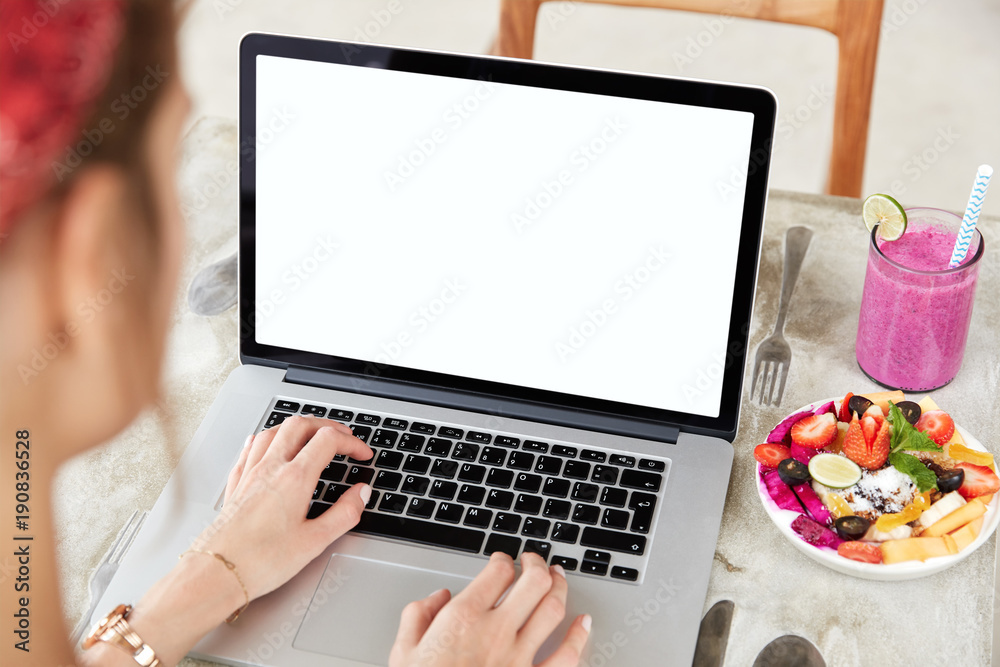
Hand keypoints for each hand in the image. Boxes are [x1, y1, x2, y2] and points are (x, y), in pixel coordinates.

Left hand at [196, 416, 373, 599]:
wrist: (216, 573)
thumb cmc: (260, 561)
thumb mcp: (315, 541)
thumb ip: (344, 513)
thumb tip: (361, 493)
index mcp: (294, 478)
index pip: (328, 441)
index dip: (352, 443)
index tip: (362, 455)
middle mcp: (271, 468)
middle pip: (300, 425)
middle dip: (326, 425)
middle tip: (343, 437)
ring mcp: (250, 473)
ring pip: (273, 431)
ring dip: (297, 427)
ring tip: (311, 434)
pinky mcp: (236, 485)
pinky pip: (249, 449)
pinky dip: (264, 439)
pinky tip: (264, 443)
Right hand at [389, 552, 590, 666]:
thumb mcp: (403, 652)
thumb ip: (418, 616)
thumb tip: (436, 599)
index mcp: (464, 619)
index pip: (497, 571)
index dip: (503, 558)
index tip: (502, 560)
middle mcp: (496, 632)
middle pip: (533, 581)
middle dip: (537, 564)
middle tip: (534, 561)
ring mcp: (519, 658)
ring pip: (552, 609)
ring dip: (560, 587)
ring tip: (558, 578)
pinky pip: (567, 656)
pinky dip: (580, 636)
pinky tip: (584, 623)